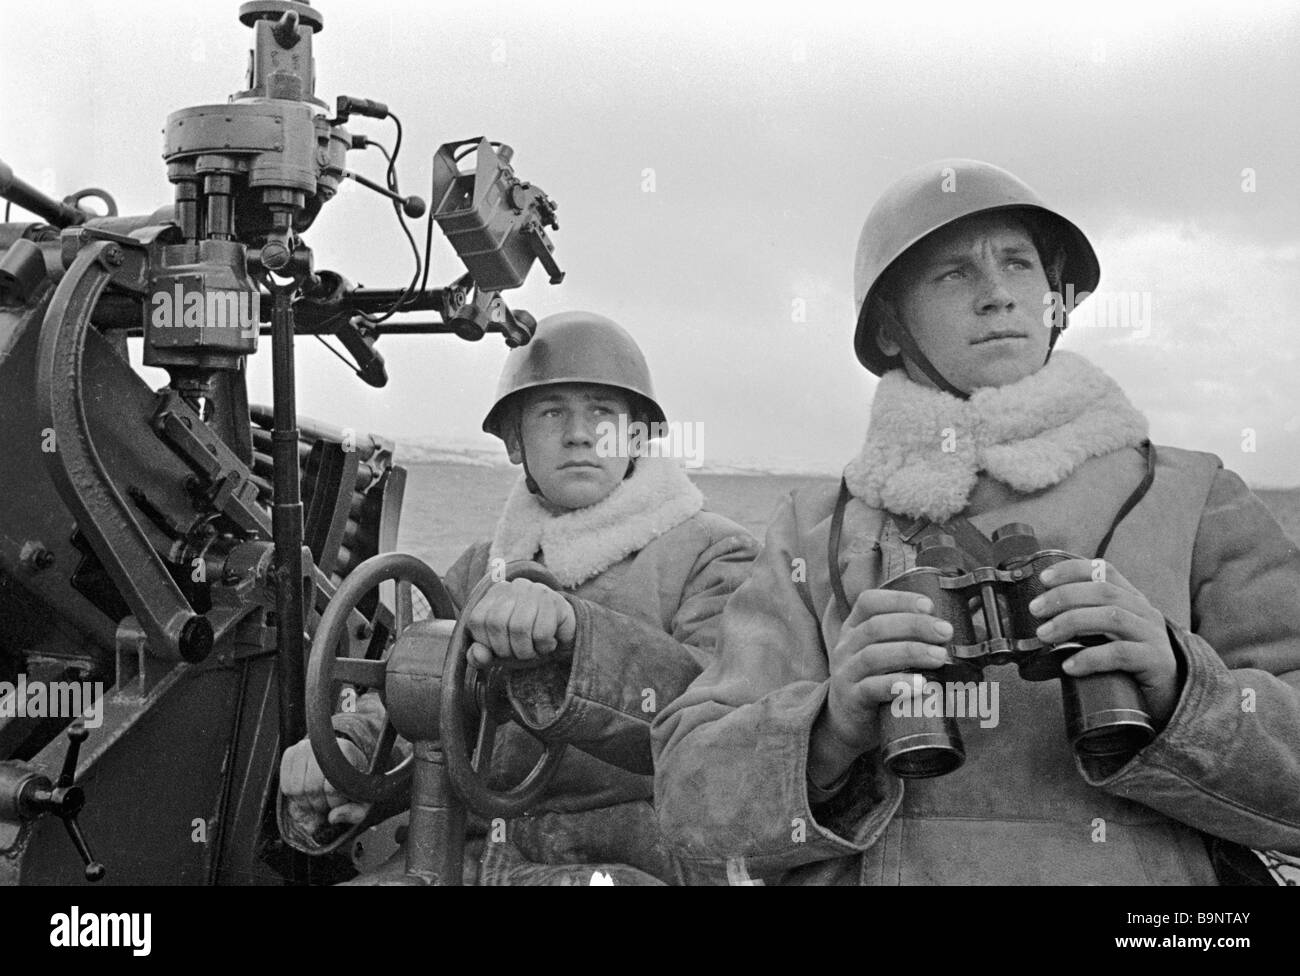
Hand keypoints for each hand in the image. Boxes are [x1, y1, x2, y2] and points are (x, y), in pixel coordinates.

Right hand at [279, 736, 371, 834]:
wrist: (341, 760)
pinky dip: (295, 797)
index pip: (332, 787)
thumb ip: (355, 812)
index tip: (339, 802)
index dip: (334, 802)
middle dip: (319, 804)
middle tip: (327, 804)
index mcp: (346, 751)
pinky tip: (307, 794)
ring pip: (296, 789)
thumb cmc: (352, 781)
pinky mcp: (290, 753)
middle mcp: (321, 746)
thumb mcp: (363, 798)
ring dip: (306, 803)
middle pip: (311, 788)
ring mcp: (304, 747)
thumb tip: (332, 818)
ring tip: (318, 800)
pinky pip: (285, 786)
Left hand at [464, 578, 576, 667]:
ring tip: (535, 650)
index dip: (487, 642)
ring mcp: (534, 590)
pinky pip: (542, 632)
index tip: (502, 649)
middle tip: (520, 653)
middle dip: (507, 650)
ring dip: (527, 650)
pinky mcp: (554, 600)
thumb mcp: (500, 651)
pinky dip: (544, 647)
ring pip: (519, 628)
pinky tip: (549, 643)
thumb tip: (477, 654)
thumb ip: (481, 655)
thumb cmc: (527, 642)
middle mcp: (513, 587)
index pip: (477, 620)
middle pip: (497, 623)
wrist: (565, 638)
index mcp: (494, 594)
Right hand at [811, 589, 952, 783]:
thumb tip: (968, 632)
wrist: (848, 723)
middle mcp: (846, 647)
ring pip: (873, 655)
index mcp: (854, 629)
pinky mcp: (852, 700)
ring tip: (939, 657)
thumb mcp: (885, 655)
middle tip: (945, 632)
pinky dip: (898, 684)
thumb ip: (914, 640)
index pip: (868, 602)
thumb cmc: (876, 681)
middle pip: (875, 627)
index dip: (898, 600)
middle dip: (914, 625)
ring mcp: (846, 673)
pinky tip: (921, 685)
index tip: (929, 605)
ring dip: (910, 652)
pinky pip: (872, 688)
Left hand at [1029, 559, 1178, 724]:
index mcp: (1131, 599)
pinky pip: (1120, 654)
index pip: (1104, 571)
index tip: (1043, 579)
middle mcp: (1145, 612)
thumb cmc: (1127, 665)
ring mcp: (1153, 636)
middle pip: (1103, 591)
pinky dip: (1090, 657)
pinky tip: (1069, 666)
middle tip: (1035, 610)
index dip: (1073, 569)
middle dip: (1064, 596)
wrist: (1166, 699)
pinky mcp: (1156, 662)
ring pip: (1111, 617)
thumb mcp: (1105, 635)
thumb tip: (1038, 619)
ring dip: (1071, 622)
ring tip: (1045, 635)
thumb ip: (1083, 622)